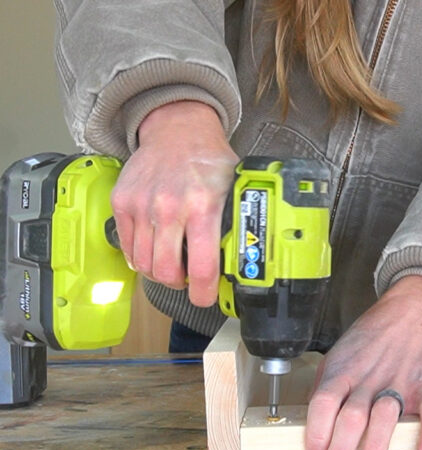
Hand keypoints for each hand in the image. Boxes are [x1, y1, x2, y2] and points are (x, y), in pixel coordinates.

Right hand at [111, 100, 238, 305]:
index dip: (203, 293)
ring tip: (172, 264)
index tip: (206, 298)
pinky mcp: (122, 202)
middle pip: (166, 273)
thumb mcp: (234, 190)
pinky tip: (155, 250)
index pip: (201, 268)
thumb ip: (236, 224)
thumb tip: (249, 260)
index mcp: (204, 207)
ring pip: (143, 265)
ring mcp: (142, 206)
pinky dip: (140, 257)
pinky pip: (127, 248)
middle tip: (188, 280)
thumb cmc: (209, 162)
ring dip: (159, 273)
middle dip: (179, 285)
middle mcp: (170, 208)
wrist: (177, 130)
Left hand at [305, 275, 421, 449]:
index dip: (316, 436)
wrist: (410, 312)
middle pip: (351, 418)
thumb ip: (326, 388)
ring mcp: (399, 381)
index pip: (323, 405)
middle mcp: (369, 378)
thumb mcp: (337, 355)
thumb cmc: (371, 339)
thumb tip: (312, 427)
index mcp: (343, 371)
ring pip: (385, 418)